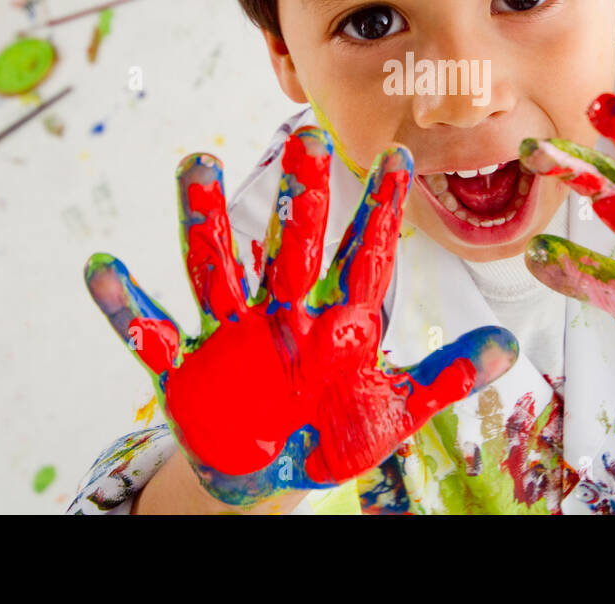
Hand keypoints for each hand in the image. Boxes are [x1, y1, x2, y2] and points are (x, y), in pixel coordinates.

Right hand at [85, 127, 517, 506]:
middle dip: (301, 198)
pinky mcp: (187, 372)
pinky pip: (152, 336)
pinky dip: (124, 308)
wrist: (269, 477)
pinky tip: (102, 268)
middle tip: (307, 136)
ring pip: (219, 268)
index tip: (399, 159)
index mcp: (337, 323)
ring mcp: (234, 336)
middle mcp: (284, 315)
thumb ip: (446, 376)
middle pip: (293, 247)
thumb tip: (512, 345)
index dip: (382, 212)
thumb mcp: (393, 410)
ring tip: (197, 163)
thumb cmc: (330, 433)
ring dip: (207, 221)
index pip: (364, 258)